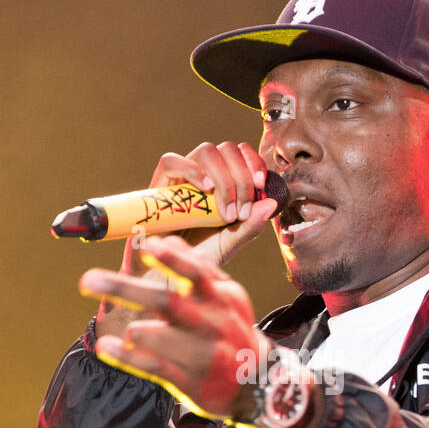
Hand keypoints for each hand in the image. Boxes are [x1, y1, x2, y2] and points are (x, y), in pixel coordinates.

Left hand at [80, 233, 276, 422]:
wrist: (259, 383)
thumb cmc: (232, 330)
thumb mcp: (227, 296)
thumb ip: (198, 268)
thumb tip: (165, 239)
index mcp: (220, 296)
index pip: (195, 272)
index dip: (171, 259)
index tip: (146, 245)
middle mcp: (211, 322)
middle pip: (165, 301)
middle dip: (124, 288)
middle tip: (88, 279)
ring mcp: (201, 353)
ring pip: (155, 335)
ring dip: (134, 330)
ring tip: (129, 332)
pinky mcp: (189, 380)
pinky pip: (152, 366)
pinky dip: (125, 356)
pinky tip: (106, 347)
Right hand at [129, 141, 279, 274]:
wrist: (162, 278)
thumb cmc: (194, 261)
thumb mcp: (228, 245)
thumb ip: (249, 226)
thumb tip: (271, 202)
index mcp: (223, 185)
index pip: (241, 155)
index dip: (254, 162)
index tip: (261, 185)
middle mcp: (203, 177)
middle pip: (227, 150)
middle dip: (241, 177)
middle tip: (241, 210)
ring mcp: (181, 180)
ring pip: (206, 152)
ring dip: (222, 178)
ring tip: (224, 211)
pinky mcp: (158, 186)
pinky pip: (171, 161)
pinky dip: (192, 170)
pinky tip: (204, 190)